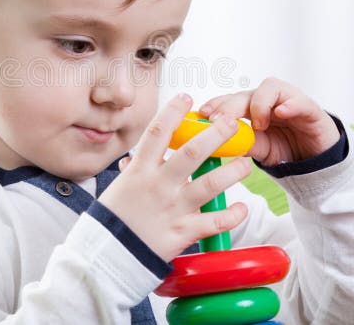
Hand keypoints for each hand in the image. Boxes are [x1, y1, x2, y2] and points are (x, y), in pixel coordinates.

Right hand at [99, 93, 250, 262]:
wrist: (107, 256)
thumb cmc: (111, 220)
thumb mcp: (118, 188)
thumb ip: (131, 172)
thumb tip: (134, 160)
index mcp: (140, 171)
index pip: (157, 132)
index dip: (173, 112)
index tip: (187, 98)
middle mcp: (159, 185)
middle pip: (192, 152)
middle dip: (215, 134)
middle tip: (231, 122)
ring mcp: (172, 209)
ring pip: (210, 185)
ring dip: (232, 172)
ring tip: (246, 163)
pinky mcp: (182, 233)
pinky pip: (214, 222)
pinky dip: (232, 215)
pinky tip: (242, 207)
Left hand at [194, 77, 340, 165]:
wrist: (317, 159)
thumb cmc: (284, 148)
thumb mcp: (259, 149)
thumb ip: (241, 143)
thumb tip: (214, 144)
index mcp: (251, 109)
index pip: (229, 100)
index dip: (216, 104)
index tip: (203, 114)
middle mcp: (267, 100)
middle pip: (245, 94)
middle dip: (230, 106)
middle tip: (219, 120)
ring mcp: (288, 100)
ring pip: (270, 88)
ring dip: (259, 104)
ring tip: (259, 125)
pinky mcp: (309, 108)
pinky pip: (299, 100)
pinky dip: (289, 105)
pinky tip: (281, 112)